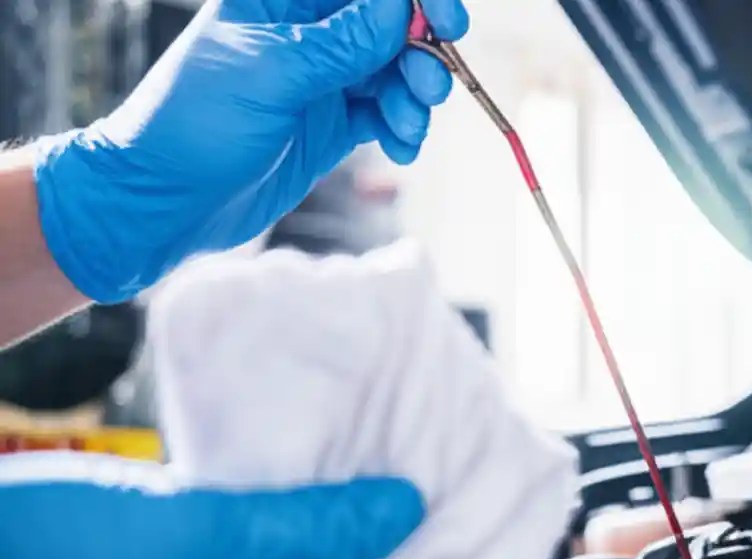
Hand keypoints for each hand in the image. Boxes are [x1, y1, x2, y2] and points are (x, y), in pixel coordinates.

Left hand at [32, 0, 468, 303]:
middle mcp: (307, 30)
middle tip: (430, 91)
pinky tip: (400, 150)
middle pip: (390, 23)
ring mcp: (322, 77)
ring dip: (413, 98)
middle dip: (421, 53)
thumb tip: (399, 7)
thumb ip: (341, 44)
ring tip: (407, 131)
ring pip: (395, 70)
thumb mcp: (271, 77)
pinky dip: (402, 129)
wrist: (163, 202)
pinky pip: (386, 113)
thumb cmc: (193, 127)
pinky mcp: (331, 122)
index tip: (445, 22)